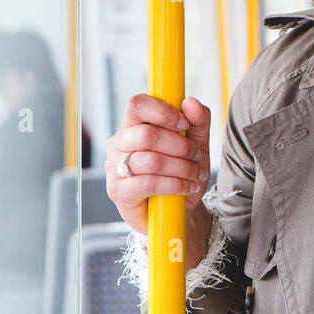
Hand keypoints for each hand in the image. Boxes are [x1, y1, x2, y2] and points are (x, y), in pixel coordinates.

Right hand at [105, 94, 210, 236]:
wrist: (179, 211)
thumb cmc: (183, 172)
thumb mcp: (198, 144)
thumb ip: (198, 121)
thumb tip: (191, 102)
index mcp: (134, 125)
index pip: (137, 104)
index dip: (162, 111)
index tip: (184, 124)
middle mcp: (119, 143)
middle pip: (147, 134)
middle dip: (180, 146)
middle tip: (196, 156)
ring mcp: (115, 167)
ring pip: (150, 160)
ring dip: (182, 168)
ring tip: (196, 175)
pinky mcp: (118, 191)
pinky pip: (147, 183)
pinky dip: (174, 185)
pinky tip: (187, 188)